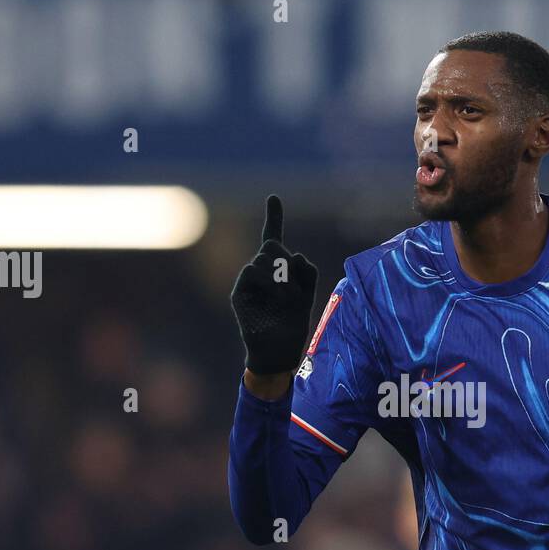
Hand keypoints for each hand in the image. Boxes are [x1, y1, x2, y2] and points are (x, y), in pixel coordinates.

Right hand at [230, 194, 319, 375]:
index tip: (273, 197)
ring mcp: (249, 282)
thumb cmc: (293, 326)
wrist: (279, 352)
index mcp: (277, 271)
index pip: (274, 238)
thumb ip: (307, 273)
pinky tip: (280, 298)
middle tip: (296, 291)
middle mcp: (261, 272)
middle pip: (273, 247)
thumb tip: (295, 253)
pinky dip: (271, 281)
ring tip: (289, 299)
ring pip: (265, 257)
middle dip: (288, 264)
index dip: (274, 217)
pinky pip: (253, 270)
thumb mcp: (308, 296)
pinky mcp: (240, 293)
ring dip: (283, 276)